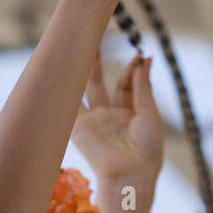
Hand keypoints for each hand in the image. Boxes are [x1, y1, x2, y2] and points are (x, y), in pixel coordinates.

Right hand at [72, 48, 162, 187]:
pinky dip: (65, 87)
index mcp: (129, 115)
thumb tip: (145, 58)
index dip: (131, 69)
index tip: (138, 55)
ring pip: (84, 89)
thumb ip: (143, 86)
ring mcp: (93, 121)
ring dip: (81, 69)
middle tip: (96, 36)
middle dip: (99, 61)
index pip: (126, 85)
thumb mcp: (149, 114)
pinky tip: (63, 66)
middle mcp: (109, 117)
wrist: (131, 176)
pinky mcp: (79, 128)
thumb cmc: (147, 151)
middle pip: (101, 83)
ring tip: (77, 43)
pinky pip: (70, 103)